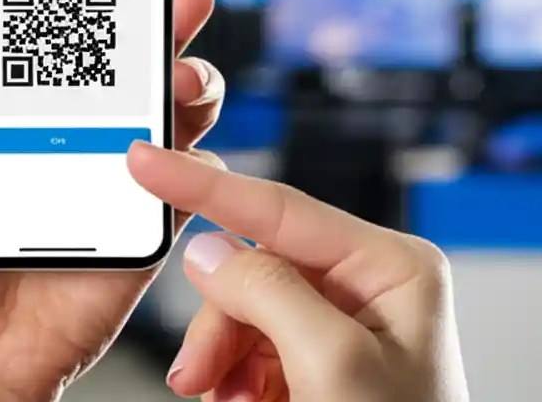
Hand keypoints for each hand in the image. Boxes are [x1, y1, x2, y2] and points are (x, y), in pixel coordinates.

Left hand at [0, 0, 226, 401]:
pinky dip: (197, 161)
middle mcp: (95, 128)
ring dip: (194, 81)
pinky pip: (197, 180)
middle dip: (174, 17)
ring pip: (185, 108)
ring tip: (179, 80)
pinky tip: (171, 158)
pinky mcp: (157, 219)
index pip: (82, 34)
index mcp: (41, 106)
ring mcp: (131, 171)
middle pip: (147, 58)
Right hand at [125, 143, 469, 401]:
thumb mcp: (333, 367)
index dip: (207, 186)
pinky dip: (236, 382)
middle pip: (256, 268)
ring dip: (224, 362)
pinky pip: (253, 350)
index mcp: (392, 267)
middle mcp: (370, 286)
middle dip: (221, 323)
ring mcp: (344, 325)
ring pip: (246, 313)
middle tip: (199, 377)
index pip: (284, 209)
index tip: (149, 161)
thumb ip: (270, 296)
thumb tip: (211, 251)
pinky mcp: (320, 361)